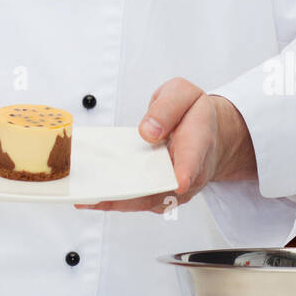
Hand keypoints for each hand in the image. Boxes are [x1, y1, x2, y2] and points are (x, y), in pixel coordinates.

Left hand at [73, 77, 256, 214]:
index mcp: (197, 143)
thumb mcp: (183, 94)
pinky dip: (114, 200)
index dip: (185, 172)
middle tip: (101, 194)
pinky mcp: (160, 195)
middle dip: (132, 195)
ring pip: (146, 201)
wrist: (209, 135)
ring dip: (116, 201)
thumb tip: (148, 131)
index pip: (193, 159)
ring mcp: (174, 189)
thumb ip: (168, 107)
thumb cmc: (193, 114)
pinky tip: (90, 197)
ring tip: (86, 198)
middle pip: (162, 190)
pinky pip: (137, 201)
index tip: (179, 182)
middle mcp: (189, 173)